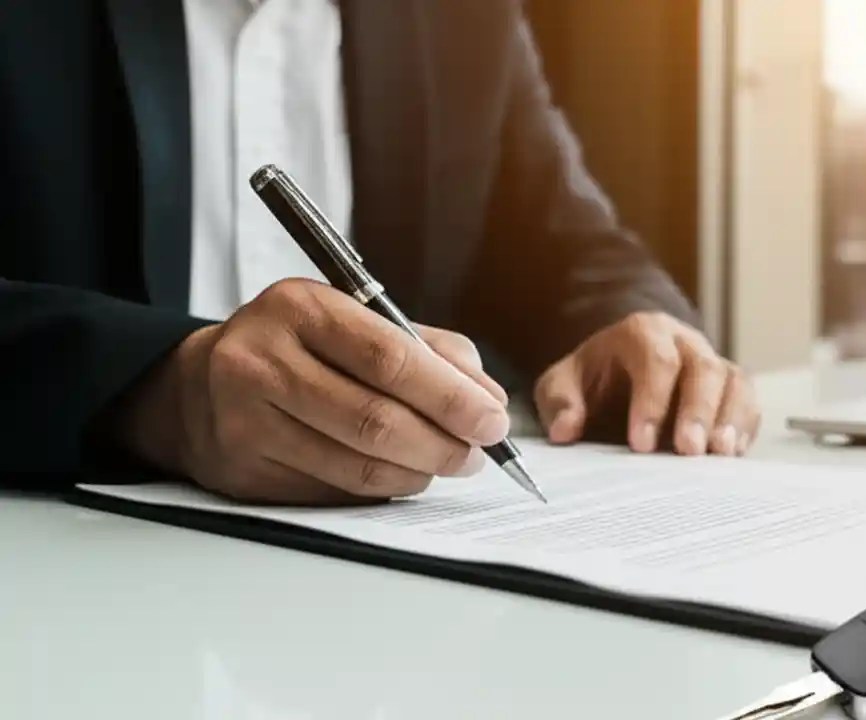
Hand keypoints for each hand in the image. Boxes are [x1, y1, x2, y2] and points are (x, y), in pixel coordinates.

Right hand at [114, 279, 508, 504]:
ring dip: (419, 472)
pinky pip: (335, 492)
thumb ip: (431, 350)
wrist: (200, 384)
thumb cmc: (300, 347)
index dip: (451, 396)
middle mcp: (262, 361)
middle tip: (478, 454)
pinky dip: (381, 488)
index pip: (389, 357)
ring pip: (358, 465)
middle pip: (375, 420)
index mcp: (300, 308)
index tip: (492, 420)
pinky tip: (400, 474)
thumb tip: (489, 398)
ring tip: (446, 464)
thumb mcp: (358, 321)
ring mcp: (245, 421)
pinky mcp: (244, 472)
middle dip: (443, 443)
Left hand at [534, 312, 759, 455]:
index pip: (656, 359)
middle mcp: (683, 342)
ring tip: (721, 454)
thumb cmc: (591, 383)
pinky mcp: (729, 390)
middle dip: (697, 411)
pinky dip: (744, 427)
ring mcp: (710, 364)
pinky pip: (748, 402)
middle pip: (703, 368)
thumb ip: (560, 402)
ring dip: (730, 419)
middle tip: (688, 451)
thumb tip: (565, 429)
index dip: (652, 400)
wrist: (614, 378)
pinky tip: (732, 455)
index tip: (640, 443)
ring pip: (733, 382)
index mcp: (642, 333)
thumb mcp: (561, 386)